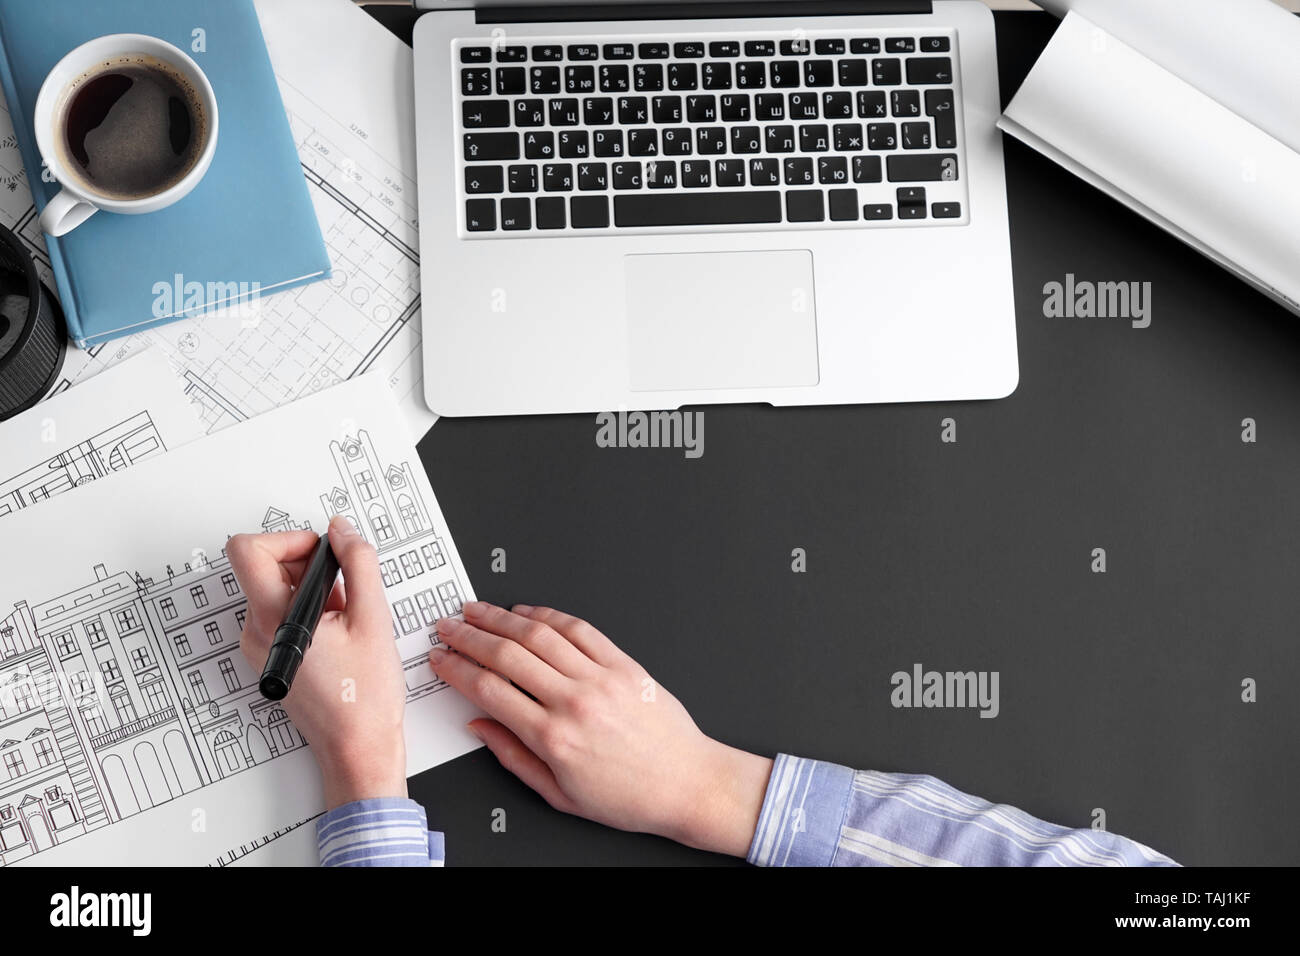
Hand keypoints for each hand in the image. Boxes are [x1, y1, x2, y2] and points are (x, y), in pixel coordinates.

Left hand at [228, 515, 407, 808]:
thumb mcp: (373, 618)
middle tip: (344, 590)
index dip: (287, 539)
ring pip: (276, 590)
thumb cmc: (364, 697)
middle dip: (309, 566)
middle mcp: (256, 632)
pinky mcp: (270, 656)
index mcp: (274, 619)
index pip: (247, 550)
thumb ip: (359, 563)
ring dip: (314, 590)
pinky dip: (312, 611)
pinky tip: (339, 634)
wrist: (358, 746)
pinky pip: (282, 614)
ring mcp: (260, 646)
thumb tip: (343, 532)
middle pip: (265, 567)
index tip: (319, 551)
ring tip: (345, 619)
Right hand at [430, 603, 772, 856]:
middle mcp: (575, 702)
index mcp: (554, 738)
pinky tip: (527, 612)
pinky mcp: (624, 664)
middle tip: (448, 627)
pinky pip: (579, 629)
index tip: (440, 660)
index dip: (456, 670)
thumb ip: (512, 756)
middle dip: (469, 637)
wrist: (687, 783)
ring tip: (477, 611)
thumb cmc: (630, 796)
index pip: (488, 690)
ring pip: (539, 635)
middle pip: (506, 655)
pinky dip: (548, 615)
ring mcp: (601, 678)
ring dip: (500, 618)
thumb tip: (479, 725)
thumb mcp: (559, 794)